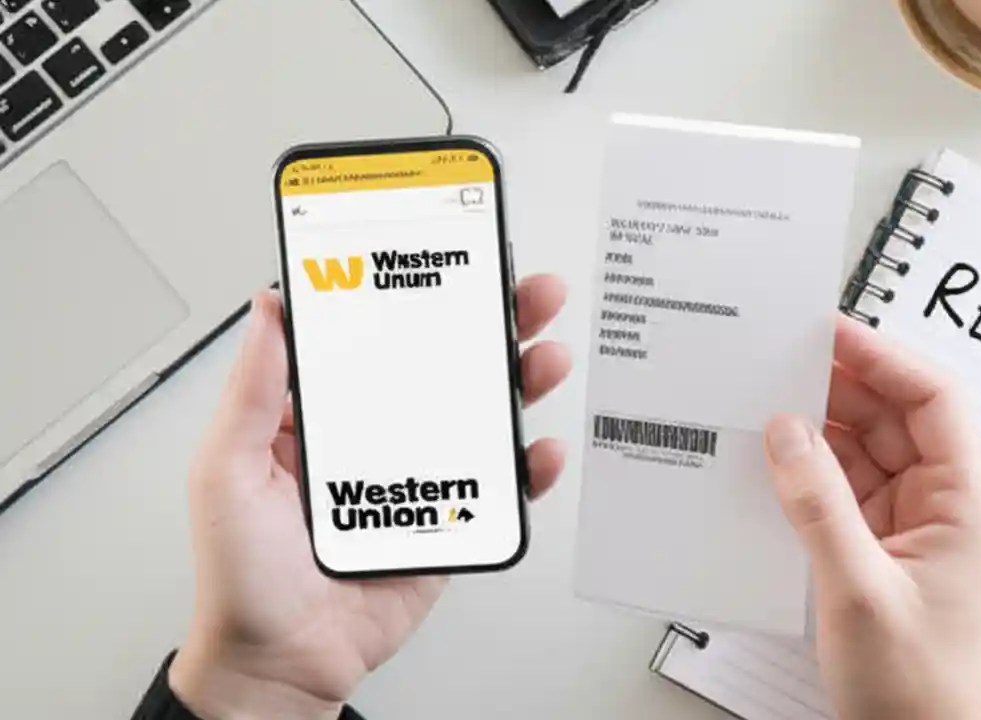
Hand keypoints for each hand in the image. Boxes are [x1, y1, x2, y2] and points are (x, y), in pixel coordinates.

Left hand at [170, 276, 571, 719]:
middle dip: (491, 324)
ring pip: (481, 416)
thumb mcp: (227, 471)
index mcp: (323, 414)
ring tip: (544, 357)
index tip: (446, 259)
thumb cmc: (243, 578)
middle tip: (525, 292)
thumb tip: (267, 309)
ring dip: (521, 381)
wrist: (284, 665)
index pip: (377, 338)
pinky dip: (528, 468)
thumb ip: (252, 392)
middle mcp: (376, 436)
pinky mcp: (448, 520)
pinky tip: (538, 449)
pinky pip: (498, 487)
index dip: (415, 295)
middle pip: (444, 366)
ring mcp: (418, 477)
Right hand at [764, 316, 980, 719]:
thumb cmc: (912, 687)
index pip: (933, 399)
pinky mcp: (871, 544)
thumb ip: (819, 507)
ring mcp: (903, 522)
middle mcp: (939, 501)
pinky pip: (837, 486)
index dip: (883, 356)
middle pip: (891, 415)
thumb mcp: (859, 592)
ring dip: (813, 428)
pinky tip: (766, 462)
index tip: (828, 331)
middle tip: (774, 361)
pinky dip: (803, 471)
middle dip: (835, 386)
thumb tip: (786, 432)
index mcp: (963, 500)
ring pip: (859, 448)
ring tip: (759, 406)